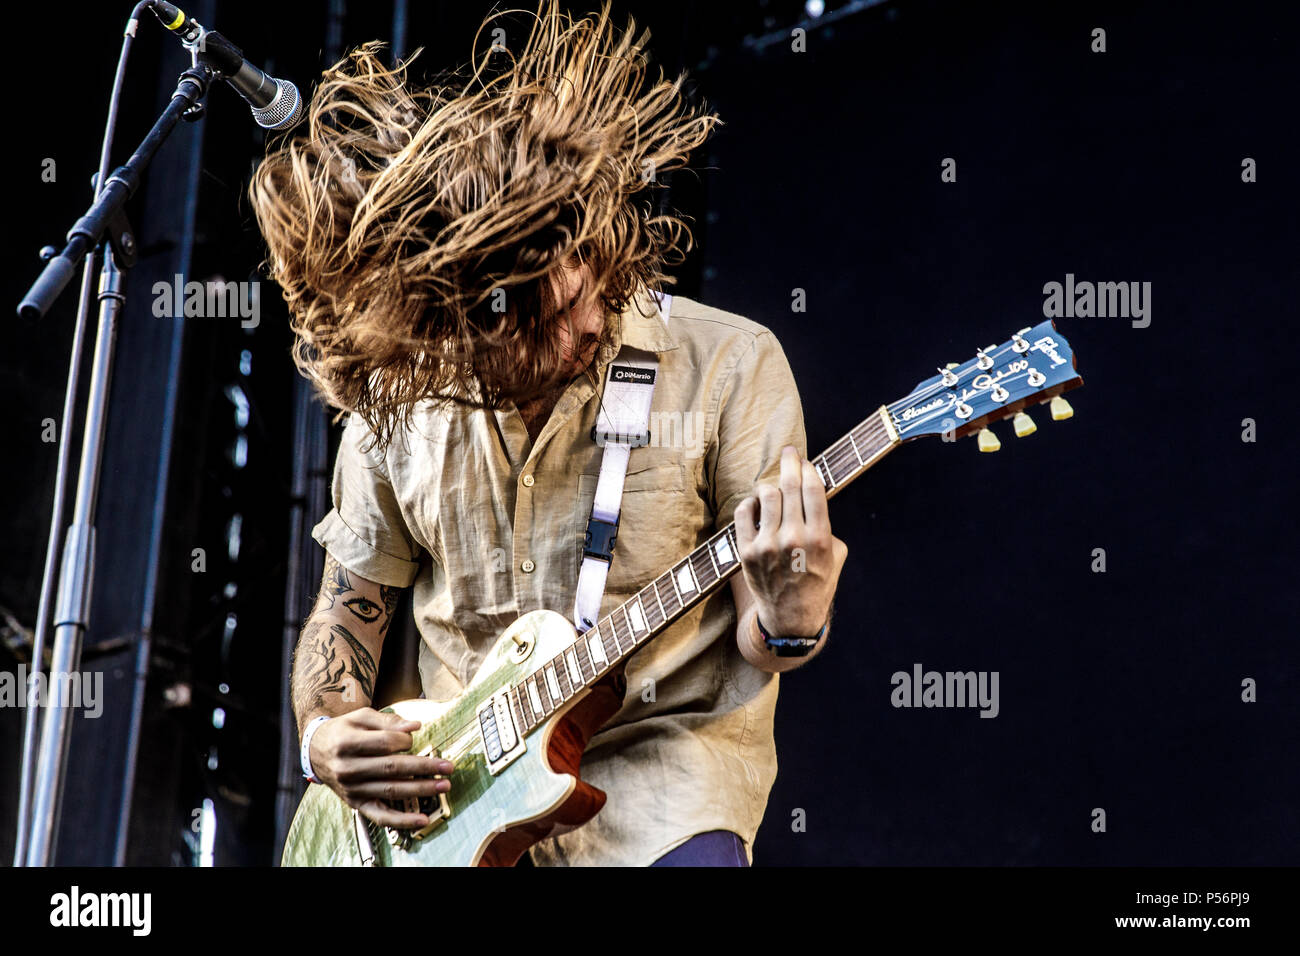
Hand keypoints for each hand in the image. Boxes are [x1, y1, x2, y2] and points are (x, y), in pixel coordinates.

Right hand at [308, 708, 453, 828]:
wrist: (316, 751)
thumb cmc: (343, 731)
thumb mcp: (360, 717)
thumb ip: (388, 720)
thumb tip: (415, 726)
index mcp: (347, 743)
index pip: (384, 743)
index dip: (404, 740)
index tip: (412, 738)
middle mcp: (348, 769)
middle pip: (392, 768)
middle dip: (424, 767)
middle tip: (448, 766)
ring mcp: (352, 789)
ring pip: (391, 791)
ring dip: (421, 789)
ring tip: (443, 785)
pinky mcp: (357, 804)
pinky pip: (381, 816)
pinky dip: (402, 820)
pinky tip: (422, 819)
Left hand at [734, 446, 847, 637]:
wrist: (791, 619)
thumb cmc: (817, 584)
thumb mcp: (836, 557)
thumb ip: (826, 526)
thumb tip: (811, 496)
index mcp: (820, 538)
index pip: (812, 489)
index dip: (807, 468)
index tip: (804, 460)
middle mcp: (794, 539)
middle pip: (789, 486)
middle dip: (790, 463)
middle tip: (789, 453)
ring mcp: (767, 545)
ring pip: (766, 495)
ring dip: (771, 486)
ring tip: (774, 489)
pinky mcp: (747, 552)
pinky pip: (744, 512)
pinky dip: (750, 503)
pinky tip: (757, 505)